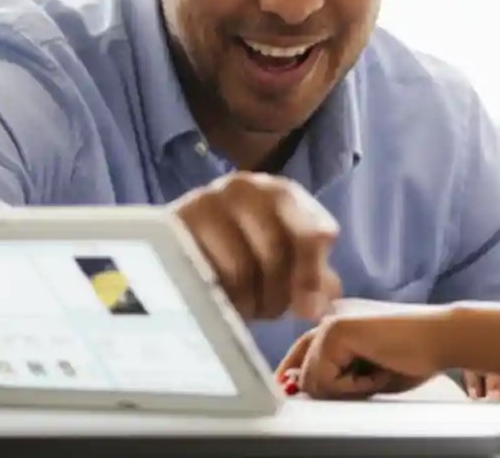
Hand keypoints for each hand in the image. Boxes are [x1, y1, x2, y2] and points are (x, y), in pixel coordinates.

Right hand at [171, 172, 340, 320]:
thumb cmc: (245, 251)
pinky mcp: (177, 224)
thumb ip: (313, 278)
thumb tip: (322, 305)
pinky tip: (221, 298)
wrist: (183, 239)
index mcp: (284, 193)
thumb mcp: (286, 260)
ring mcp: (209, 201)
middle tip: (270, 313)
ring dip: (248, 300)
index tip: (308, 312)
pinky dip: (219, 296)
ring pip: (241, 268)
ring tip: (246, 306)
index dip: (312, 277)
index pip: (313, 233)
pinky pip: (207, 273)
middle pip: (276, 253)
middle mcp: (247, 187)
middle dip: (277, 295)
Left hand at [277, 308, 451, 399]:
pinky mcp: (337, 332)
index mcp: (335, 329)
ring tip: (377, 375)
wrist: (442, 337)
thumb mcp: (366, 376)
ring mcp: (330, 325)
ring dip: (347, 390)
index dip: (295, 379)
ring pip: (311, 381)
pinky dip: (354, 387)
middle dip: (332, 391)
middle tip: (370, 382)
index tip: (294, 392)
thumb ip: (334, 381)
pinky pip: (326, 379)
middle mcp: (328, 322)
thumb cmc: (414, 357)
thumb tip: (296, 388)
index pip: (299, 357)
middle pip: (300, 374)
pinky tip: (378, 372)